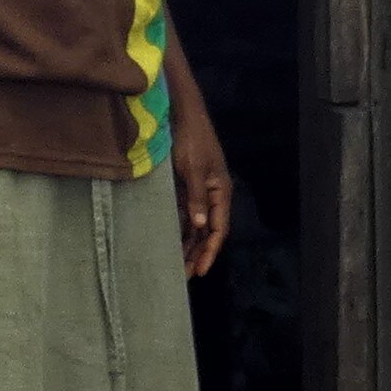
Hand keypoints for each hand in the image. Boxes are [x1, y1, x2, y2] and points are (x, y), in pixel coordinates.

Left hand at [174, 131, 234, 279]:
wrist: (182, 115)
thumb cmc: (192, 140)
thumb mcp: (194, 169)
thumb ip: (197, 198)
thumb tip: (201, 225)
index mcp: (221, 192)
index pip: (218, 229)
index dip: (210, 251)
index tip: (200, 270)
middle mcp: (212, 196)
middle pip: (207, 232)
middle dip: (197, 253)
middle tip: (185, 275)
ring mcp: (198, 192)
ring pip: (195, 225)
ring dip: (187, 244)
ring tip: (176, 264)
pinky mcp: (185, 187)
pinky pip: (183, 214)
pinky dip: (179, 228)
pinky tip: (170, 241)